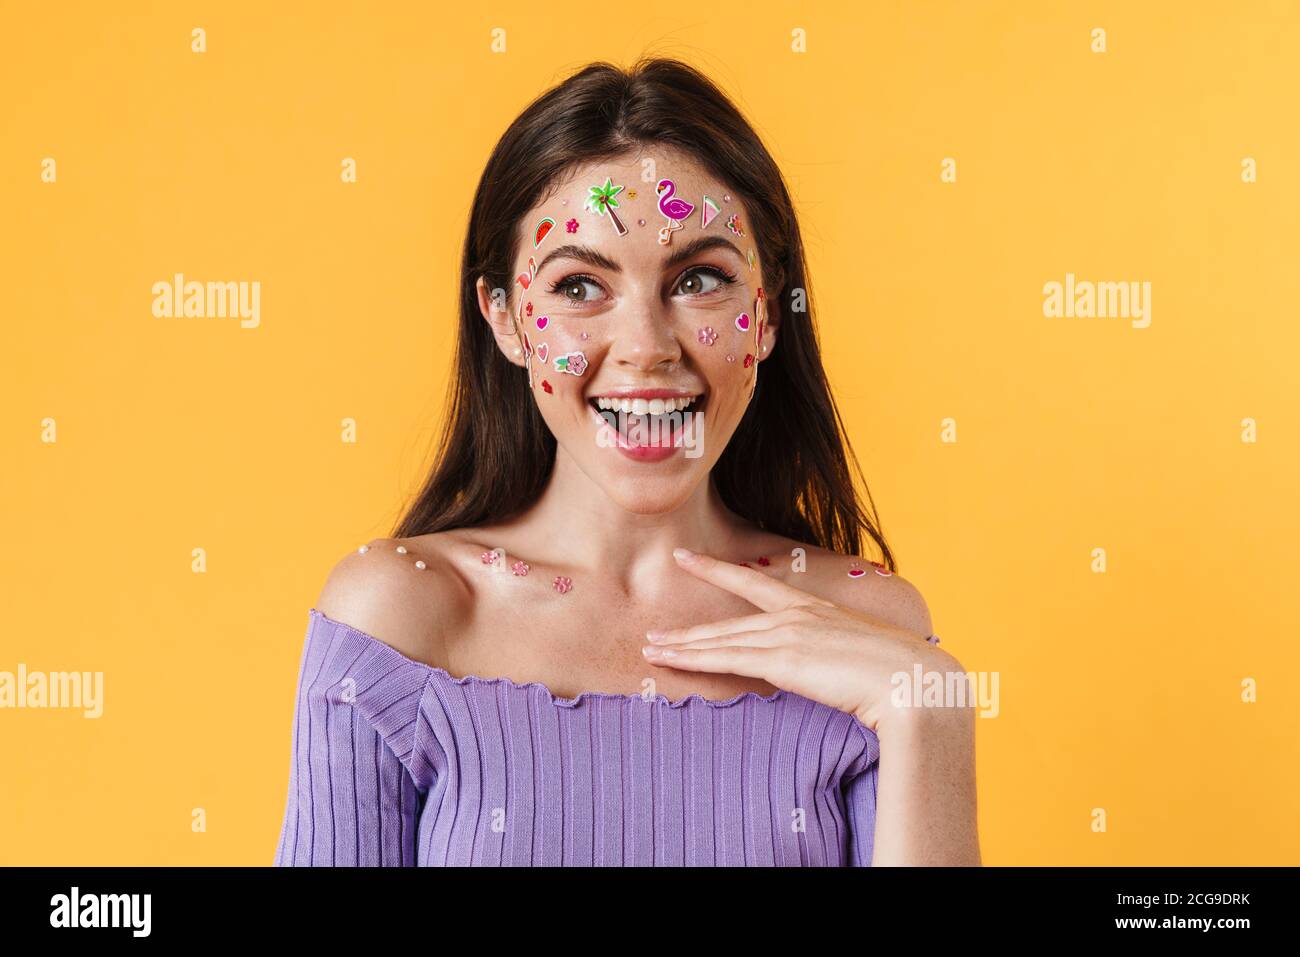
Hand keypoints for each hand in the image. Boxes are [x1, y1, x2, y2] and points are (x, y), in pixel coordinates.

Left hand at [643, 547, 961, 733]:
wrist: (915, 682)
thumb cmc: (901, 676)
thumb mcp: (864, 656)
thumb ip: (839, 656)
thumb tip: (834, 669)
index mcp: (815, 608)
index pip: (756, 583)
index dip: (718, 569)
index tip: (686, 558)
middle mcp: (796, 615)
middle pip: (728, 621)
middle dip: (688, 627)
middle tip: (653, 630)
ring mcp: (787, 635)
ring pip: (720, 640)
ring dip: (681, 646)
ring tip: (650, 648)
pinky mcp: (782, 659)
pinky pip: (725, 659)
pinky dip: (691, 659)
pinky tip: (668, 660)